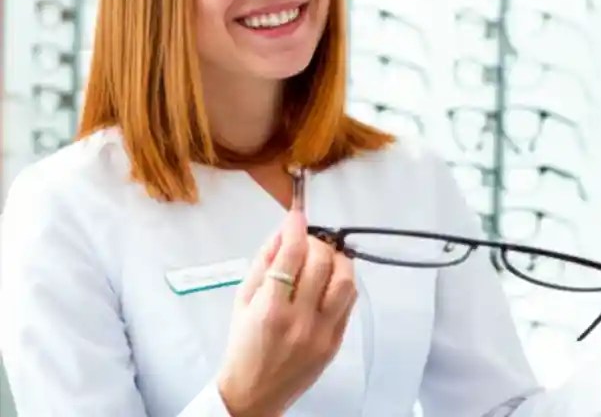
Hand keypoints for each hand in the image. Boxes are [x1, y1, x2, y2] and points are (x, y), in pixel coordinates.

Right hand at [216, 207, 357, 416]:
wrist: (253, 393)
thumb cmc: (242, 346)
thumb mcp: (242, 302)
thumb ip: (262, 264)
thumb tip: (282, 232)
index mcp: (269, 311)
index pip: (290, 257)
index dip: (296, 230)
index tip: (297, 215)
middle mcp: (299, 321)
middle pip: (322, 264)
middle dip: (317, 242)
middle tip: (308, 240)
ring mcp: (322, 333)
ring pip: (345, 281)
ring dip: (338, 260)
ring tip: (325, 257)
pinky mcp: (336, 342)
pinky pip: (349, 302)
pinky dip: (343, 283)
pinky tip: (331, 279)